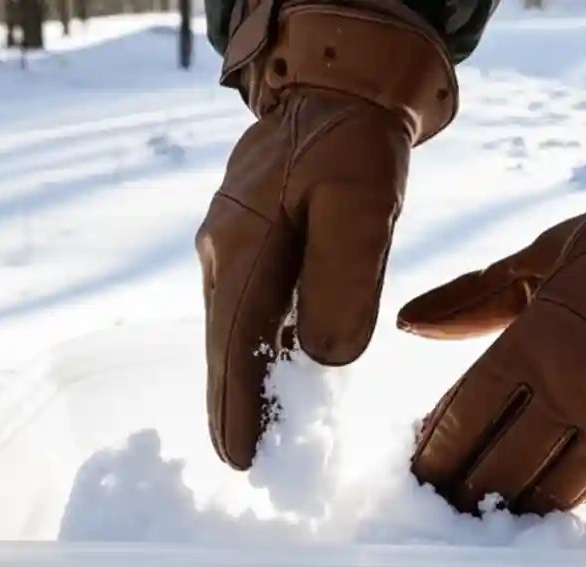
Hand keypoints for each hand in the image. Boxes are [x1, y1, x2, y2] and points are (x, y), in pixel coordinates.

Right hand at [196, 0, 455, 468]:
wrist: (338, 86)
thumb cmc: (353, 141)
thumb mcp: (360, 204)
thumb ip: (342, 282)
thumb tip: (326, 358)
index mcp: (243, 249)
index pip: (235, 346)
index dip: (236, 407)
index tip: (240, 459)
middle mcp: (225, 254)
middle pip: (225, 345)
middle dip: (235, 405)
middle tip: (246, 461)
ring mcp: (234, 247)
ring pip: (238, 330)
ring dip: (249, 380)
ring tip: (263, 434)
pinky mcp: (254, 242)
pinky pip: (255, 308)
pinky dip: (264, 347)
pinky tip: (282, 374)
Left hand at [399, 96, 585, 514]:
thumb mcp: (547, 254)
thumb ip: (474, 296)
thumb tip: (408, 323)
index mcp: (538, 347)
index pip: (466, 417)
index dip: (436, 450)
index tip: (416, 469)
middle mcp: (575, 397)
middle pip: (500, 467)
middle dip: (462, 492)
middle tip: (439, 509)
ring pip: (551, 490)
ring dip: (511, 508)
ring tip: (484, 519)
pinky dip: (567, 500)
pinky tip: (545, 501)